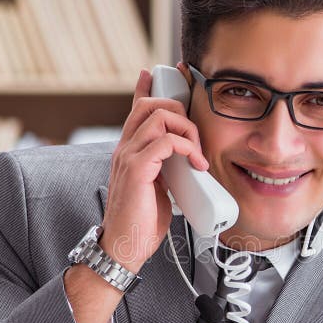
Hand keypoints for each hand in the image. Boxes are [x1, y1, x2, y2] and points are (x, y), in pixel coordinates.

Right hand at [100, 68, 207, 272]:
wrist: (124, 247)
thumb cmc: (141, 223)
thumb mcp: (157, 188)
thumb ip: (165, 170)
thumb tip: (185, 164)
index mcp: (130, 151)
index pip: (136, 109)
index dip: (147, 88)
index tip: (157, 74)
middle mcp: (125, 149)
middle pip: (150, 105)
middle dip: (180, 110)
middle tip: (195, 138)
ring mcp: (128, 157)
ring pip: (159, 116)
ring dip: (187, 130)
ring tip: (197, 154)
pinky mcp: (136, 169)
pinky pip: (165, 141)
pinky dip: (186, 147)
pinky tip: (195, 163)